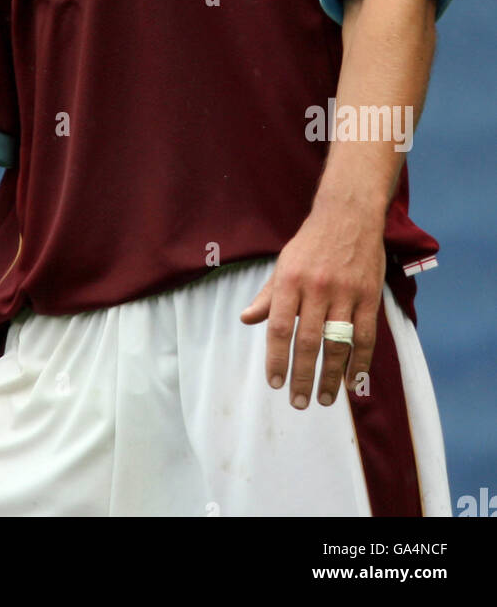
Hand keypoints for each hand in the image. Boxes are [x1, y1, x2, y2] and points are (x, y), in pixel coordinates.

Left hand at [239, 208, 385, 408]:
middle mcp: (316, 287)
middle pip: (308, 341)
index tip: (274, 384)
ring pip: (338, 343)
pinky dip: (360, 362)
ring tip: (326, 399)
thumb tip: (246, 320)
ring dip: (332, 376)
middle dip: (302, 376)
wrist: (348, 214)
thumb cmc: (311, 243)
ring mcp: (345, 292)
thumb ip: (268, 296)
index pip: (280, 327)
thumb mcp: (283, 263)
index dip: (277, 359)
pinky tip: (354, 381)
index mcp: (290, 280)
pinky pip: (365, 336)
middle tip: (298, 402)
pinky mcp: (370, 295)